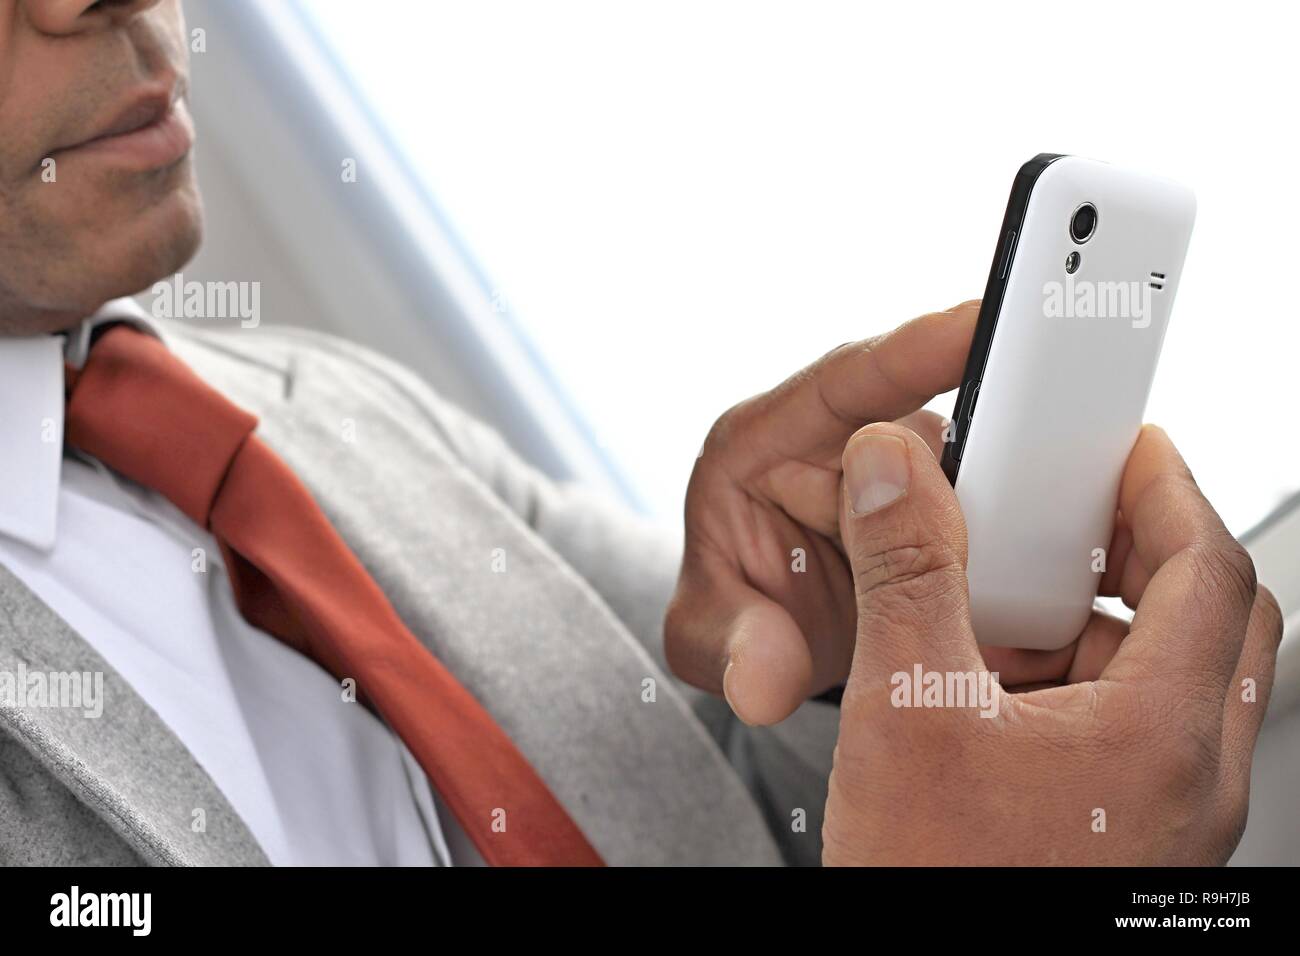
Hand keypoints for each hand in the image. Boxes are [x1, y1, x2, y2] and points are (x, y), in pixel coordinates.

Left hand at [666, 301, 1118, 724]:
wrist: (770, 655)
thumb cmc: (731, 624)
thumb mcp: (713, 641)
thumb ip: (735, 651)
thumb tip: (762, 680)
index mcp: (760, 444)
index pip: (843, 382)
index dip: (911, 350)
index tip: (976, 322)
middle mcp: (832, 441)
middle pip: (922, 418)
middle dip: (990, 419)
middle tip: (1064, 418)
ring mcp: (889, 470)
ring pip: (966, 459)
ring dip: (1012, 482)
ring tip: (1073, 503)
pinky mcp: (930, 500)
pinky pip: (985, 498)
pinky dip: (1017, 523)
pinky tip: (1062, 542)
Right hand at [822, 422, 1281, 864]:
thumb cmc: (934, 887)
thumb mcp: (902, 713)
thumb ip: (904, 573)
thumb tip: (892, 472)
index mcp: (1159, 737)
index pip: (1209, 569)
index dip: (1167, 488)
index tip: (1123, 447)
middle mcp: (1190, 778)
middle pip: (1213, 618)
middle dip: (1143, 548)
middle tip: (1074, 513)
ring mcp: (1169, 815)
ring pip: (1176, 678)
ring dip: (1104, 619)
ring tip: (1017, 601)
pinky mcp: (1132, 837)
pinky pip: (1138, 730)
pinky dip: (1084, 682)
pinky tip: (1001, 686)